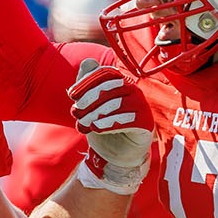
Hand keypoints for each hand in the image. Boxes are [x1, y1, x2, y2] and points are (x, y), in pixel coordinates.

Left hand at [70, 58, 152, 194]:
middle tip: (75, 113)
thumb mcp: (89, 105)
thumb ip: (86, 84)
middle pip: (111, 88)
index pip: (105, 74)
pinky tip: (96, 128)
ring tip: (82, 124)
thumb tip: (88, 62)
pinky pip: (129, 120)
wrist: (114, 155)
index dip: (87, 82)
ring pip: (118, 104)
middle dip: (89, 99)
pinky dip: (109, 123)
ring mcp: (142, 108)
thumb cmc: (101, 126)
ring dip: (96, 113)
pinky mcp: (146, 125)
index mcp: (121, 83)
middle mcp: (134, 92)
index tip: (71, 95)